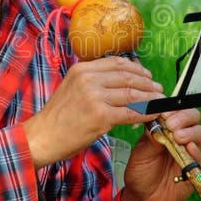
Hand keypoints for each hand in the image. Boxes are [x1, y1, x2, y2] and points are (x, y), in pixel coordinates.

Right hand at [24, 56, 162, 167]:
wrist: (42, 137)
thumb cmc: (58, 117)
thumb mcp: (72, 88)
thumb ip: (93, 82)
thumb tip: (121, 82)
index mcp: (82, 69)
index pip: (117, 63)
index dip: (137, 69)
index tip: (147, 75)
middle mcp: (88, 79)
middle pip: (127, 77)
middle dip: (147, 83)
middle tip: (159, 90)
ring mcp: (94, 97)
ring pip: (132, 94)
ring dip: (150, 98)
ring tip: (159, 102)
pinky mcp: (100, 116)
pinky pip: (130, 112)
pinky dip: (145, 113)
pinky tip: (152, 115)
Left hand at [122, 108, 200, 200]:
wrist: (143, 198)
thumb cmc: (141, 172)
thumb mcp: (140, 153)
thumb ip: (151, 138)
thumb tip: (158, 121)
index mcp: (165, 128)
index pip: (175, 111)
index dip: (172, 109)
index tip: (163, 112)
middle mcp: (180, 136)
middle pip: (192, 117)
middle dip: (183, 117)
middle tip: (171, 124)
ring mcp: (190, 151)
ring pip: (199, 133)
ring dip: (190, 132)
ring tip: (178, 137)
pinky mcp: (196, 168)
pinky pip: (200, 157)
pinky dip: (196, 151)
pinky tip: (188, 148)